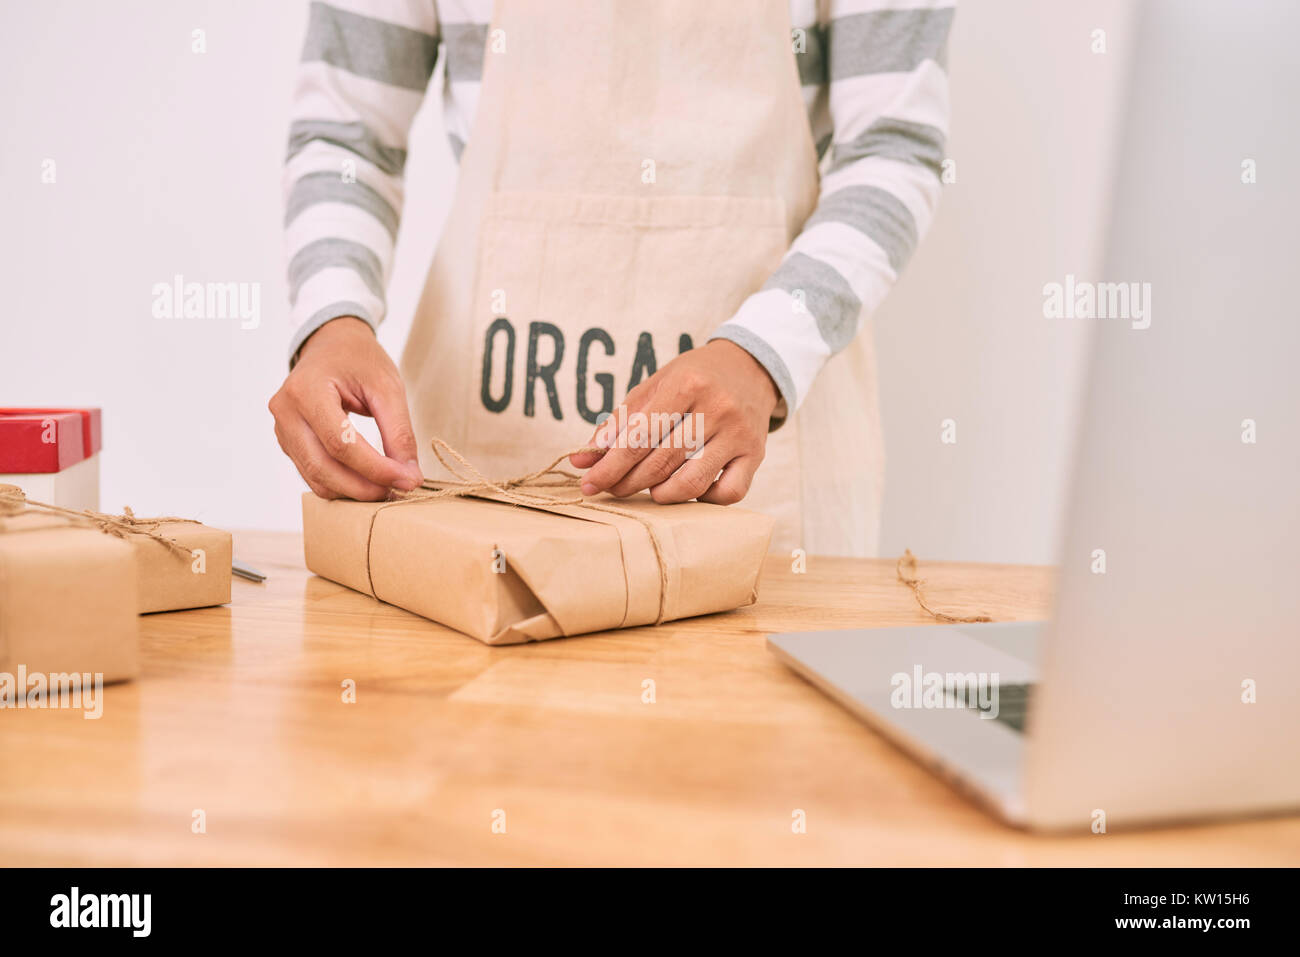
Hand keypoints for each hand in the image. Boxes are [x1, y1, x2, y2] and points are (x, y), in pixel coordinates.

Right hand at [269, 317, 422, 499]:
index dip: (375, 469)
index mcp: (306, 391)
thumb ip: (399, 431)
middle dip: (364, 487)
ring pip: (316, 478)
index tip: (408, 480)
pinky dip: (341, 485)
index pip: (340, 444)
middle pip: (323, 467)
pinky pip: (313, 474)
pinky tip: (368, 482)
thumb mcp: (387, 387)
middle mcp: (285, 412)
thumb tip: (409, 476)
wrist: (332, 345)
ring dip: (353, 492)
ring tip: (388, 489)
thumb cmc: (359, 360)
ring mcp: (282, 430)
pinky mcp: (289, 443)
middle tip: (400, 492)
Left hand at [570, 339, 778, 504]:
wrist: (749, 367)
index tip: (589, 484)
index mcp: (686, 384)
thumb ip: (619, 422)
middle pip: (661, 462)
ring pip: (692, 482)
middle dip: (628, 483)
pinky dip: (703, 499)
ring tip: (648, 489)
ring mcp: (740, 434)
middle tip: (611, 489)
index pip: (638, 438)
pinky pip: (728, 493)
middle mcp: (717, 407)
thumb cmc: (693, 378)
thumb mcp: (654, 386)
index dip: (609, 467)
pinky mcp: (756, 455)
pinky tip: (687, 489)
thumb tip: (581, 459)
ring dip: (661, 494)